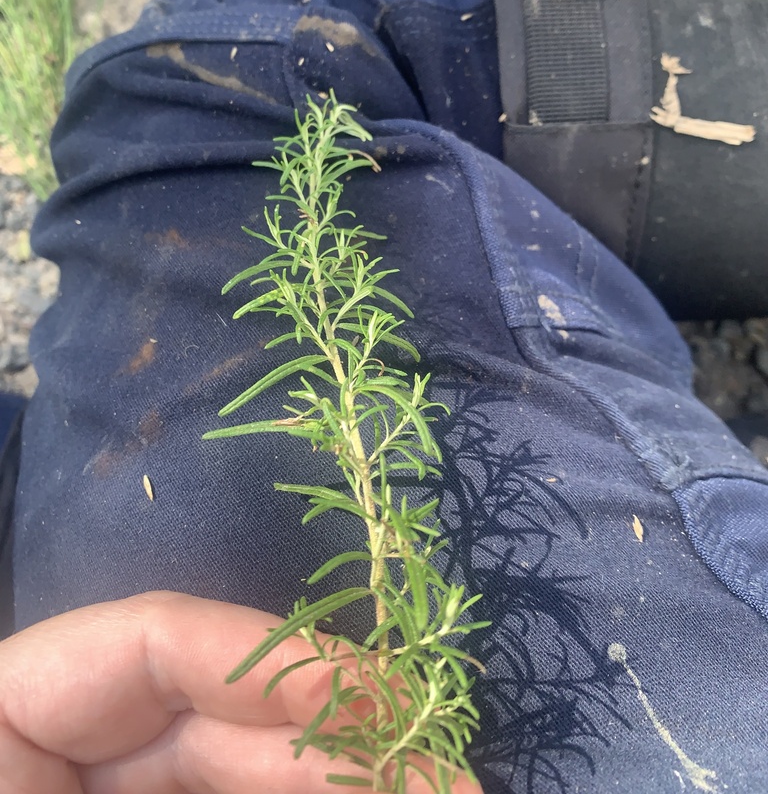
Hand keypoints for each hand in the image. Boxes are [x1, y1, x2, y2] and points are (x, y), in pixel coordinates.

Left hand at [0, 590, 483, 792]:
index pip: (152, 636)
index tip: (378, 695)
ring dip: (346, 778)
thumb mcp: (64, 792)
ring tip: (437, 787)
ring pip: (242, 771)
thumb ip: (228, 772)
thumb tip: (366, 717)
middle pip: (219, 711)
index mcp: (3, 712)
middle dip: (339, 733)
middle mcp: (65, 743)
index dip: (274, 655)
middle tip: (445, 771)